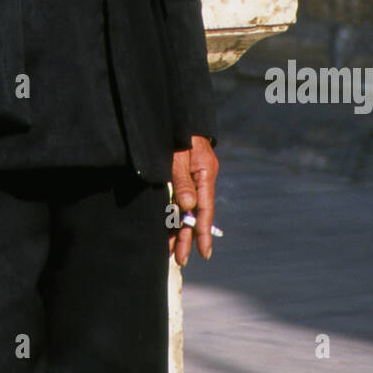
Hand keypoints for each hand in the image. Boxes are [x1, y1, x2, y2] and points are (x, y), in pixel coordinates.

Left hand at [170, 137, 218, 265]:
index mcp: (206, 173)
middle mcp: (201, 178)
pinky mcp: (181, 174)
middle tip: (180, 259)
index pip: (205, 208)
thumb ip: (183, 181)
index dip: (203, 232)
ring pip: (185, 208)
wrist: (177, 113)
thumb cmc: (177, 133)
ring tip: (170, 251)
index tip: (203, 252)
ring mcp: (192, 177)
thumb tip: (188, 208)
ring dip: (177, 228)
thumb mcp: (178, 156)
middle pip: (195, 213)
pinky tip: (166, 228)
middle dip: (187, 237)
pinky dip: (172, 213)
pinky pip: (178, 198)